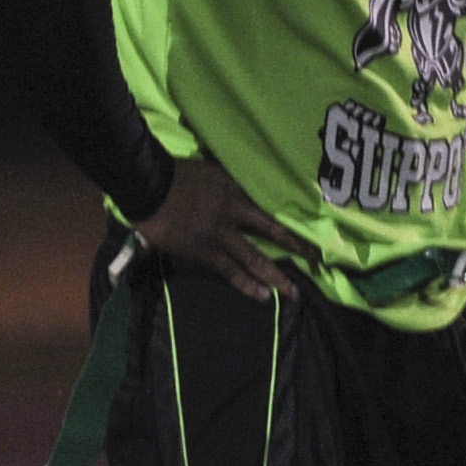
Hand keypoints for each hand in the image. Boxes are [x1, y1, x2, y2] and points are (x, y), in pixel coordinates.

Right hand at [136, 155, 306, 297]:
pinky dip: (247, 284)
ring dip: (276, 277)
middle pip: (273, 231)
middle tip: (317, 260)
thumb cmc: (176, 174)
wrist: (148, 185)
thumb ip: (229, 181)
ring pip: (255, 258)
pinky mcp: (205, 251)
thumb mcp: (210, 169)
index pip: (271, 207)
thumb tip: (245, 186)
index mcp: (236, 189)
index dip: (291, 220)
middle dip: (296, 247)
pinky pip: (231, 271)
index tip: (310, 228)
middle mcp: (234, 211)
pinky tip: (261, 296)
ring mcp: (221, 234)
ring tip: (293, 293)